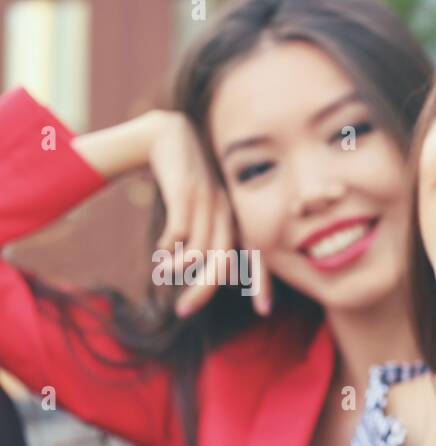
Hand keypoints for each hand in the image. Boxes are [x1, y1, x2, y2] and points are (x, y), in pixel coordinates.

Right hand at [149, 112, 270, 317]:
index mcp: (237, 216)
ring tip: (163, 274)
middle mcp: (228, 211)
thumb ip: (211, 236)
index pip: (257, 253)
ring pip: (199, 250)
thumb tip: (208, 273)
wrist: (170, 134)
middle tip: (182, 311)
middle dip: (204, 291)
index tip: (264, 310)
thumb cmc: (191, 178)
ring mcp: (209, 201)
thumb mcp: (206, 207)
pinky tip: (160, 251)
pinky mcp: (187, 192)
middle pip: (223, 261)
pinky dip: (168, 248)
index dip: (263, 281)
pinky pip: (180, 232)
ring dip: (178, 268)